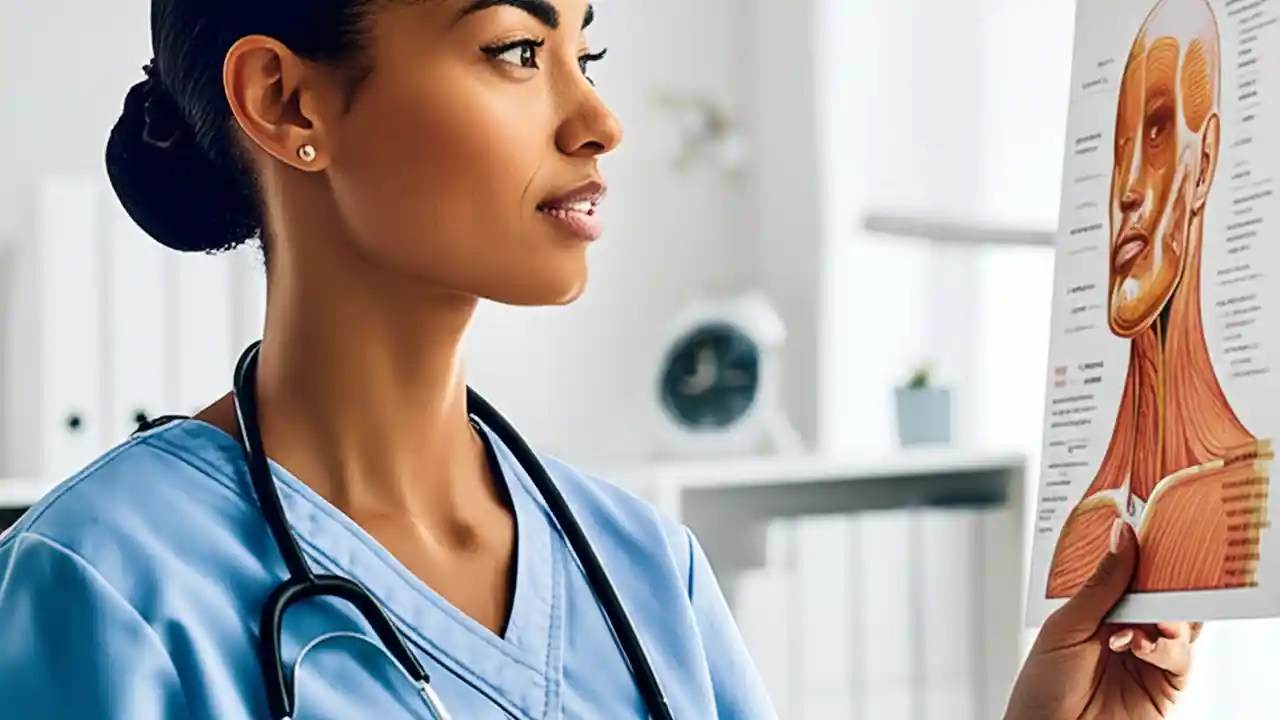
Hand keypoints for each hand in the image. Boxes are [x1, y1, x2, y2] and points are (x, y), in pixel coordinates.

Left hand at [1005, 520, 1200, 718]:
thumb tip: (1123, 534)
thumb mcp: (1066, 626)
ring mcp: (1147, 655)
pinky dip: (1166, 644)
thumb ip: (1101, 584)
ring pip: (1177, 621)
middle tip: (1167, 561)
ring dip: (1167, 613)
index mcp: (1098, 609)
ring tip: (1151, 617)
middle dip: (1164, 578)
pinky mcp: (1165, 684)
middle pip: (1159, 595)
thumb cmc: (1043, 687)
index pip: (1128, 573)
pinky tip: (1142, 643)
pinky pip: (1179, 655)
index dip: (1140, 552)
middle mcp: (1126, 628)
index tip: (1150, 525)